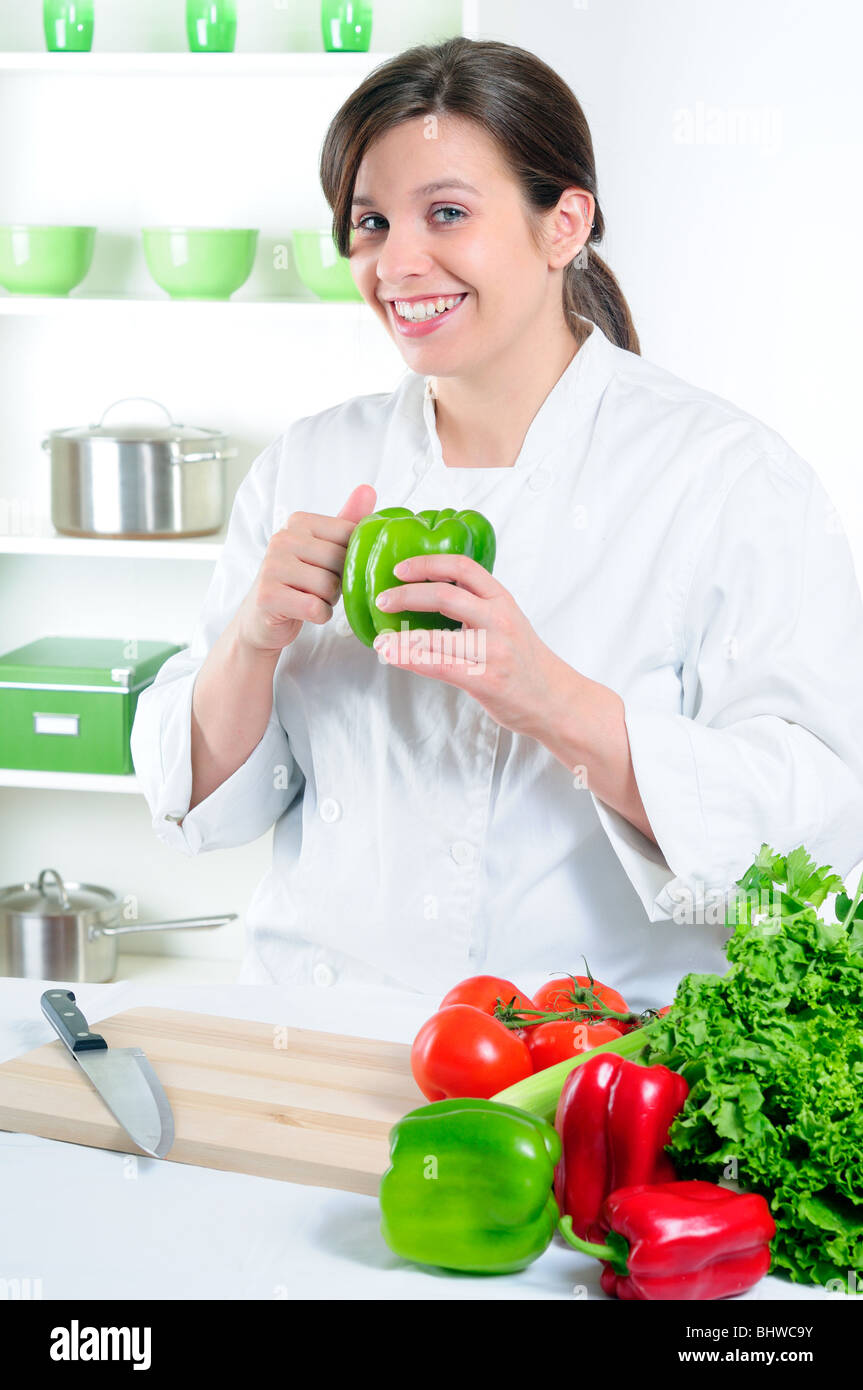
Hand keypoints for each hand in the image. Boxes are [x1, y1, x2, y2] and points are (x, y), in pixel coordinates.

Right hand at [237, 484, 376, 652]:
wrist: (262, 618)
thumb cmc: (299, 582)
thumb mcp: (323, 549)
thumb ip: (346, 522)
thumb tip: (369, 489)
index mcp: (299, 522)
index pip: (349, 535)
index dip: (351, 559)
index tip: (331, 567)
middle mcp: (282, 538)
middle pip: (340, 561)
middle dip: (339, 582)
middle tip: (320, 588)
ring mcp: (272, 566)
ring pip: (329, 586)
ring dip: (329, 600)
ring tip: (311, 597)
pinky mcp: (268, 595)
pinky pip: (316, 608)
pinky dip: (319, 615)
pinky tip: (305, 611)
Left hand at [371, 552, 565, 736]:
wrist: (557, 700)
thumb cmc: (527, 663)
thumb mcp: (509, 623)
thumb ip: (478, 608)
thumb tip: (429, 598)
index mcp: (503, 600)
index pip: (463, 567)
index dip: (428, 563)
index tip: (401, 568)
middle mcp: (500, 620)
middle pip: (445, 594)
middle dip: (406, 594)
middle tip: (382, 599)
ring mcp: (494, 650)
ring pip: (436, 636)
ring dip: (400, 636)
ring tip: (379, 640)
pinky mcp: (486, 680)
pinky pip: (439, 666)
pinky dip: (410, 659)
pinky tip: (392, 656)